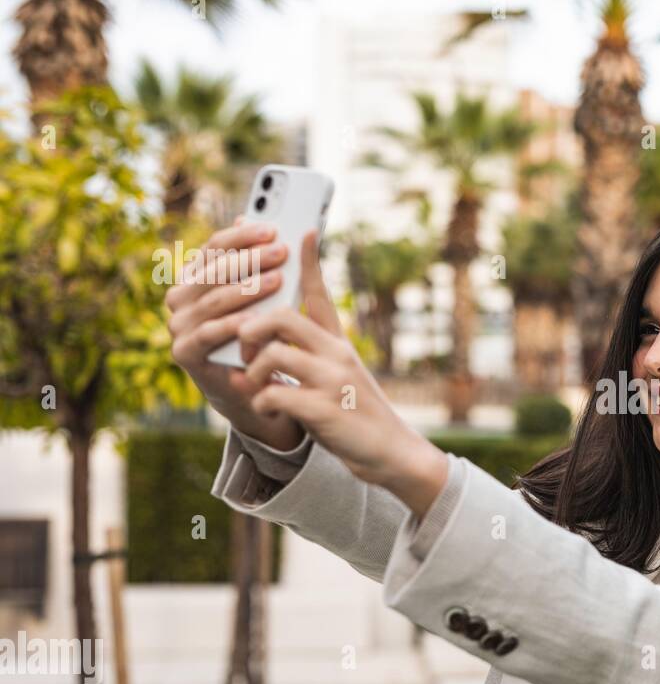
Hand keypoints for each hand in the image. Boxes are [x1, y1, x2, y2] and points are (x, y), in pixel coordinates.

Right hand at [165, 215, 303, 450]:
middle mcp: (180, 297)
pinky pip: (209, 333)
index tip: (272, 230)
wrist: (253, 381)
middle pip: (215, 271)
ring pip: (213, 299)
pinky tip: (256, 319)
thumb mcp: (261, 293)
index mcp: (195, 276)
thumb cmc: (260, 330)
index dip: (243, 237)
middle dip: (251, 259)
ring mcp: (179, 324)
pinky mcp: (184, 351)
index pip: (214, 247)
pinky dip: (233, 324)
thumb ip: (254, 260)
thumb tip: (248, 218)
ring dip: (247, 288)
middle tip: (282, 251)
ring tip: (278, 280)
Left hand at [233, 236, 448, 517]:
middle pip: (281, 317)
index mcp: (337, 343)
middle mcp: (336, 354)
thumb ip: (313, 352)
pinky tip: (267, 410)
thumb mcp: (341, 374)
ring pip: (272, 354)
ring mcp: (332, 381)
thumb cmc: (357, 414)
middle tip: (244, 347)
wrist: (392, 452)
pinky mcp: (325, 411)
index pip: (319, 294)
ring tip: (254, 385)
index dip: (308, 262)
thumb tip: (271, 337)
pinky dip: (260, 402)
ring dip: (252, 370)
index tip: (304, 231)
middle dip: (250, 328)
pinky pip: (275, 394)